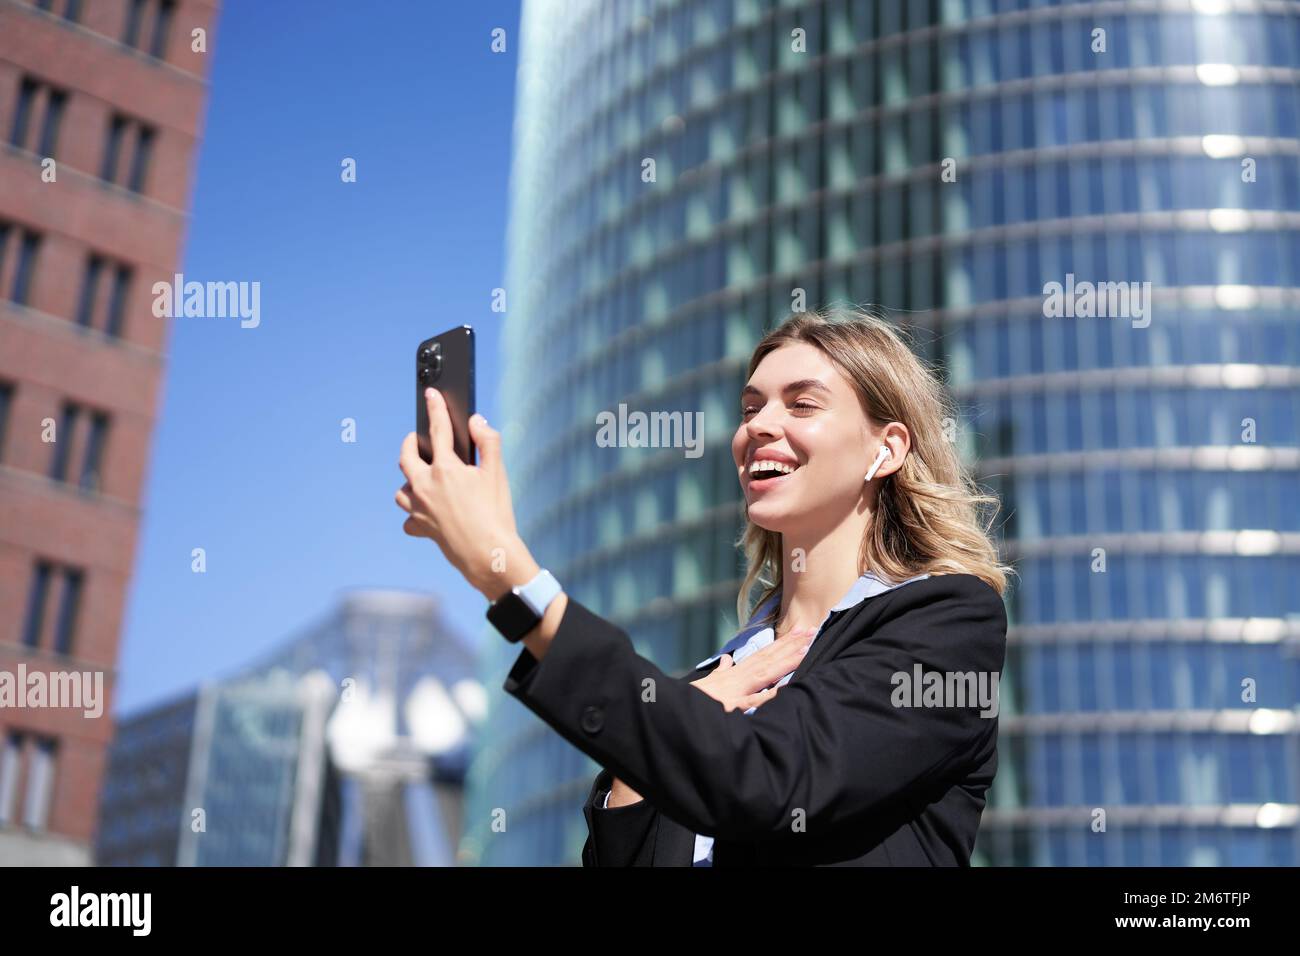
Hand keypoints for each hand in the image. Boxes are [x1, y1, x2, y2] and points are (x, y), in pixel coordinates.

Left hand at [396, 388, 532, 599]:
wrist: (488, 555)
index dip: (435, 408)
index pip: (438, 429)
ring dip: (410, 482)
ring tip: (422, 479)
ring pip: (401, 490)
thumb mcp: (497, 474)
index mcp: (445, 468)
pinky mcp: (420, 529)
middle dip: (410, 444)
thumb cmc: (495, 513)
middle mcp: (426, 486)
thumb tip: (476, 421)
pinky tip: (427, 514)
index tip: (430, 394)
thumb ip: (488, 441)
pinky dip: (415, 514)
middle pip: (405, 457)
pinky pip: (409, 519)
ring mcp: (419, 509)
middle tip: (417, 439)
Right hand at [690, 626, 815, 712]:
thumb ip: (720, 672)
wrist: (675, 710)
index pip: (763, 654)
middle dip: (791, 645)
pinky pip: (752, 702)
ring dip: (785, 662)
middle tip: (812, 630)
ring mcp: (735, 691)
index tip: (801, 631)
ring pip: (765, 674)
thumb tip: (726, 660)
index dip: (782, 643)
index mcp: (735, 674)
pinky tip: (784, 689)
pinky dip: (767, 695)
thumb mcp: (707, 683)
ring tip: (805, 650)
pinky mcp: (730, 707)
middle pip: (768, 658)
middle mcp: (738, 678)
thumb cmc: (691, 699)